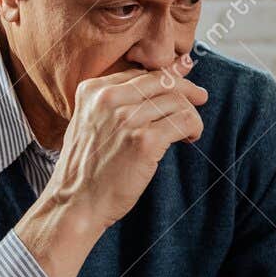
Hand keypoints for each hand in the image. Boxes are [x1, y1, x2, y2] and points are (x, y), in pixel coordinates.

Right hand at [9, 56, 206, 276]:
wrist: (75, 203)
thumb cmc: (85, 169)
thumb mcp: (88, 124)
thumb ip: (114, 104)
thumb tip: (155, 85)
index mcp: (93, 91)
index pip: (140, 73)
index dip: (166, 78)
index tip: (182, 82)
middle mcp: (108, 99)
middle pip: (162, 80)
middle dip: (187, 88)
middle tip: (200, 98)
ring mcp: (126, 119)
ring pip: (177, 100)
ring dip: (190, 114)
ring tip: (188, 131)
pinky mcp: (144, 141)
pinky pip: (184, 120)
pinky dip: (193, 128)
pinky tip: (189, 139)